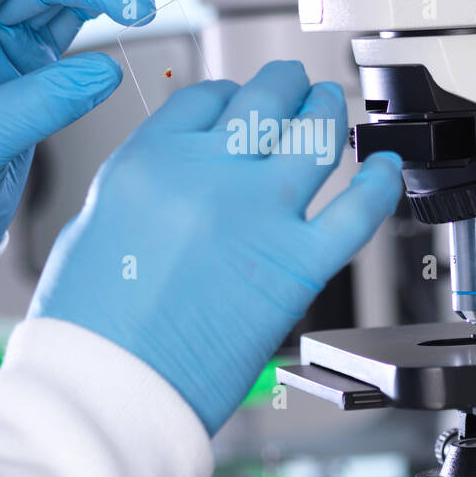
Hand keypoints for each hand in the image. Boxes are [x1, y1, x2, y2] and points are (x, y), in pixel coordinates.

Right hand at [29, 61, 402, 433]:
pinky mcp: (298, 266)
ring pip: (316, 136)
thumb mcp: (95, 223)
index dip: (228, 95)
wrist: (110, 390)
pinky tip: (386, 171)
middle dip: (283, 86)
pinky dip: (379, 186)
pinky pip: (356, 212)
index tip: (236, 104)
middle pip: (264, 101)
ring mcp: (260, 216)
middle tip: (292, 86)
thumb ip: (147, 185)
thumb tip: (180, 174)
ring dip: (327, 113)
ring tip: (328, 108)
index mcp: (152, 160)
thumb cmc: (89, 326)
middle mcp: (210, 175)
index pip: (206, 96)